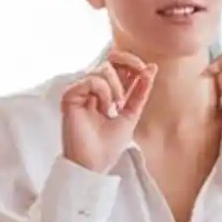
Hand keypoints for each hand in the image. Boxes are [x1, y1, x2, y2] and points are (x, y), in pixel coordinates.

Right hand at [61, 50, 156, 173]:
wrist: (95, 163)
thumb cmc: (109, 145)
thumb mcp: (132, 113)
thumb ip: (140, 90)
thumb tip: (152, 67)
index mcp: (106, 91)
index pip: (118, 65)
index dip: (132, 62)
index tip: (146, 70)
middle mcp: (92, 88)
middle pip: (109, 58)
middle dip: (129, 60)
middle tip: (140, 72)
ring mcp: (80, 91)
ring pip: (103, 69)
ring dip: (116, 87)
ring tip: (114, 107)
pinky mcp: (70, 95)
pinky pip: (92, 80)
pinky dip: (103, 92)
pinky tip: (103, 108)